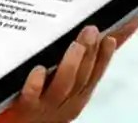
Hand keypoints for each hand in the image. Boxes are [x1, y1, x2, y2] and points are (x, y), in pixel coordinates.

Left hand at [12, 18, 137, 121]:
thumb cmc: (45, 98)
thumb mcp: (67, 82)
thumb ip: (85, 58)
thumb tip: (106, 34)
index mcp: (79, 94)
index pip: (96, 73)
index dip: (106, 57)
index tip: (111, 38)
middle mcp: (67, 100)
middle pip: (82, 78)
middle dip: (90, 53)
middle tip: (92, 30)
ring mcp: (46, 104)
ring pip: (63, 86)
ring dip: (71, 64)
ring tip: (75, 45)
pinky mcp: (25, 106)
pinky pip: (32, 95)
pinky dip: (37, 83)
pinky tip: (39, 68)